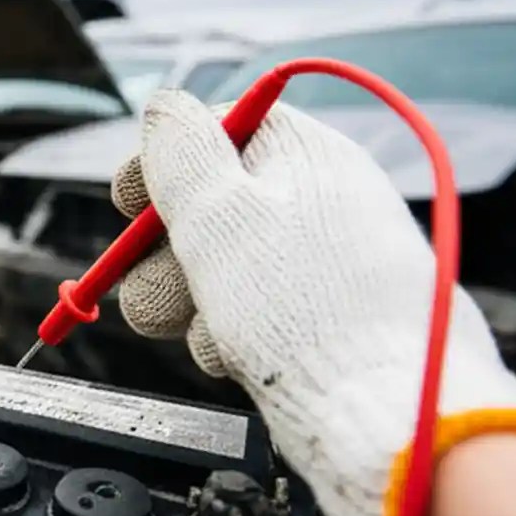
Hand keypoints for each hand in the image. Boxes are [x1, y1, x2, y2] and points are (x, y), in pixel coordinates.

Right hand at [112, 89, 515, 515]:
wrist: (390, 410)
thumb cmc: (305, 307)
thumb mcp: (222, 217)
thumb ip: (179, 157)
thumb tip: (164, 104)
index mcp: (298, 152)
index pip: (210, 132)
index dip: (158, 167)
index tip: (126, 205)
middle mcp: (310, 199)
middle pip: (203, 208)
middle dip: (163, 256)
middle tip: (156, 294)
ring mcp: (315, 262)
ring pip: (216, 269)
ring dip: (191, 305)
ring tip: (210, 332)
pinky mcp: (316, 317)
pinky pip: (248, 313)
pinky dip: (230, 336)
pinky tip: (241, 358)